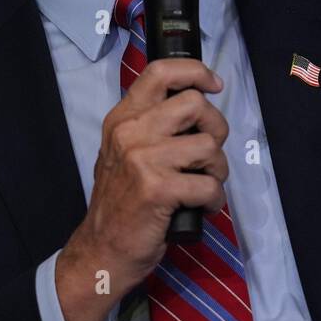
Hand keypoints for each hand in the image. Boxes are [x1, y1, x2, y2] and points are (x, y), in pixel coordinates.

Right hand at [55, 58, 228, 320]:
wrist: (102, 249)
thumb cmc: (121, 201)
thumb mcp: (124, 151)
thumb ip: (151, 124)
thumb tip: (197, 103)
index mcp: (123, 118)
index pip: (160, 71)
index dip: (195, 72)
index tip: (213, 85)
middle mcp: (130, 132)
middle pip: (195, 104)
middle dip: (215, 128)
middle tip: (208, 153)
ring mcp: (143, 159)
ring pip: (208, 146)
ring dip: (218, 169)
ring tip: (205, 183)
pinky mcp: (158, 189)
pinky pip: (209, 184)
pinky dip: (215, 198)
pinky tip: (204, 206)